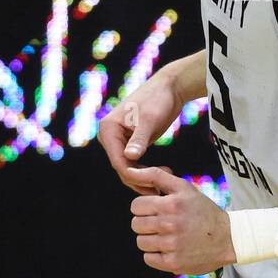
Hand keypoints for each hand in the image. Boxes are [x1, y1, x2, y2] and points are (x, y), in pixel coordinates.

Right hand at [98, 74, 183, 194]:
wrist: (169, 88)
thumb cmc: (159, 100)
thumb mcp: (150, 120)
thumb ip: (139, 139)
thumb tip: (129, 157)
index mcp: (108, 128)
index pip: (117, 160)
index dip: (133, 175)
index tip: (152, 185)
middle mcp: (109, 135)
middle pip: (120, 166)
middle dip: (139, 179)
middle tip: (159, 188)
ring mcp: (117, 139)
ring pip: (126, 167)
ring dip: (143, 177)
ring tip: (163, 182)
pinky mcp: (128, 142)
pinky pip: (133, 162)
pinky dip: (145, 170)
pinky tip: (161, 174)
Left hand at [129, 167, 233, 274]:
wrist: (228, 238)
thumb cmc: (203, 210)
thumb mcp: (184, 188)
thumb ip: (156, 176)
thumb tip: (131, 171)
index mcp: (171, 204)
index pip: (136, 206)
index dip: (144, 207)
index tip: (156, 209)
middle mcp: (170, 224)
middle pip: (136, 224)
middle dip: (147, 222)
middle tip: (163, 223)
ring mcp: (171, 245)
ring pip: (141, 242)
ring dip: (151, 239)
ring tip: (167, 236)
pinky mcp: (173, 263)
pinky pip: (148, 258)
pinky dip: (156, 254)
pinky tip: (170, 248)